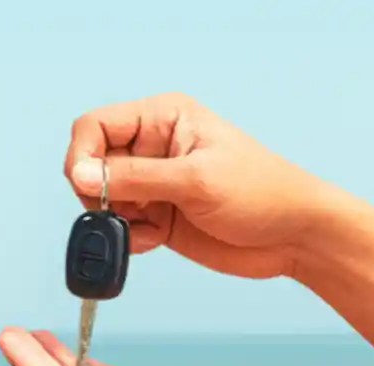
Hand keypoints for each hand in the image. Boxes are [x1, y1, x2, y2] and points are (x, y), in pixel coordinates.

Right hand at [65, 93, 330, 279]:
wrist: (295, 237)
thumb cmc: (263, 193)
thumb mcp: (195, 179)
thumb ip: (132, 178)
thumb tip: (78, 174)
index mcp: (163, 119)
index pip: (95, 126)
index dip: (82, 155)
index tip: (85, 185)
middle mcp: (151, 148)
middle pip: (90, 164)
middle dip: (98, 193)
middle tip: (125, 210)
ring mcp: (152, 183)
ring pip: (98, 199)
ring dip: (115, 220)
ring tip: (149, 227)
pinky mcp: (155, 215)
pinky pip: (117, 226)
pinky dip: (128, 238)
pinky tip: (157, 239)